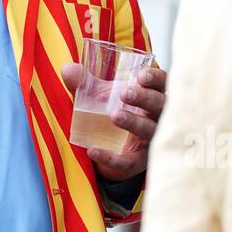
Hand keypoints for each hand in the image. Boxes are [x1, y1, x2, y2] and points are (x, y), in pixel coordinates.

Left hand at [61, 61, 166, 181]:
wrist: (109, 144)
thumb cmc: (112, 109)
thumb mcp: (99, 94)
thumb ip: (84, 82)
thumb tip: (68, 69)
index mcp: (153, 95)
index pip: (163, 84)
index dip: (156, 79)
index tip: (141, 76)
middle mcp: (158, 117)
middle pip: (160, 106)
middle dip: (145, 98)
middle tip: (124, 93)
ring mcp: (150, 140)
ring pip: (150, 131)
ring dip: (134, 122)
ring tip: (115, 115)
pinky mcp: (138, 161)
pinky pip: (128, 161)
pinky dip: (112, 157)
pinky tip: (93, 150)